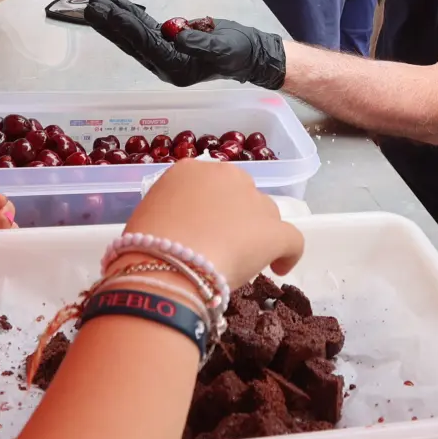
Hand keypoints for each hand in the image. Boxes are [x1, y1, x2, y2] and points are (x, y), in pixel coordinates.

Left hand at [83, 0, 286, 88]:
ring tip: (98, 2)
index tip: (109, 10)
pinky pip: (146, 29)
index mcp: (175, 68)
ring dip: (116, 19)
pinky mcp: (169, 44)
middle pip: (131, 41)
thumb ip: (200, 44)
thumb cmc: (240, 53)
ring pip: (135, 35)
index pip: (145, 45)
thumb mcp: (223, 48)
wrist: (252, 54)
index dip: (126, 26)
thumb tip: (175, 35)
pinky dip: (132, 16)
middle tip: (90, 6)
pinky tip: (120, 5)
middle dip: (110, 24)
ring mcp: (165, 54)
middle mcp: (165, 64)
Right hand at [125, 160, 303, 287]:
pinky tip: (279, 268)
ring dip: (257, 234)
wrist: (164, 266)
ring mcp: (253, 201)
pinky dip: (287, 254)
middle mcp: (226, 176)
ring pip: (266, 216)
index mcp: (191, 170)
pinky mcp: (274, 231)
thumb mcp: (150, 216)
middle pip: (242, 196)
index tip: (204, 229)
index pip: (212, 186)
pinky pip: (292, 240)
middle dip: (236, 218)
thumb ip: (172, 214)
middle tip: (220, 246)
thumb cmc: (145, 247)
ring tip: (242, 262)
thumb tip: (182, 232)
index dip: (212, 208)